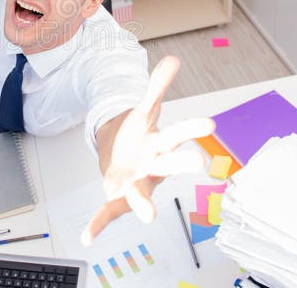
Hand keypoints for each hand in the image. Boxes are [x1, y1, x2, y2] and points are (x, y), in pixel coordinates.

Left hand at [82, 56, 214, 244]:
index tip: (210, 123)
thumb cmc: (141, 138)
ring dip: (144, 203)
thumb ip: (157, 87)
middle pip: (170, 162)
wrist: (125, 159)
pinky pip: (108, 212)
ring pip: (142, 194)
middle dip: (184, 161)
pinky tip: (86, 237)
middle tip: (200, 161)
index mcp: (162, 144)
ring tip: (149, 215)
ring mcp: (136, 183)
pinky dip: (98, 224)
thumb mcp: (146, 110)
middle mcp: (154, 167)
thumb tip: (173, 59)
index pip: (178, 133)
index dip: (192, 128)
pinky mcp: (116, 196)